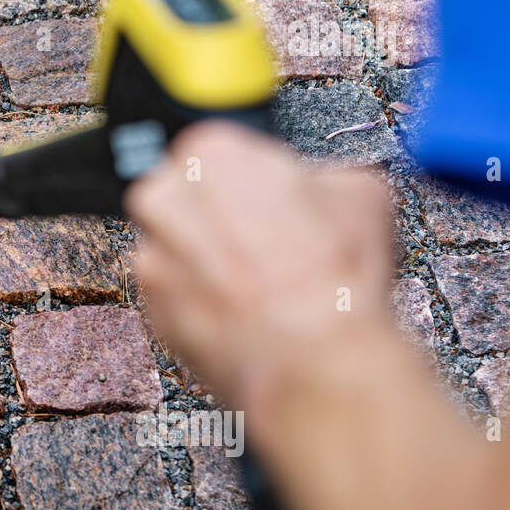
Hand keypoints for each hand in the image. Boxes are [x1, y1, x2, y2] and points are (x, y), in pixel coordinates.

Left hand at [125, 121, 395, 417]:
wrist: (313, 356)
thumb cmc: (335, 273)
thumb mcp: (360, 192)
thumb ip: (321, 176)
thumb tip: (318, 185)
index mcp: (210, 153)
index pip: (218, 153)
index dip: (249, 180)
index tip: (268, 200)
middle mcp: (164, 197)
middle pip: (185, 197)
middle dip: (217, 217)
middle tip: (264, 245)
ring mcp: (151, 255)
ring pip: (176, 247)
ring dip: (206, 262)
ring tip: (258, 284)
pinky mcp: (149, 307)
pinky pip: (173, 295)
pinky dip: (200, 303)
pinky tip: (242, 313)